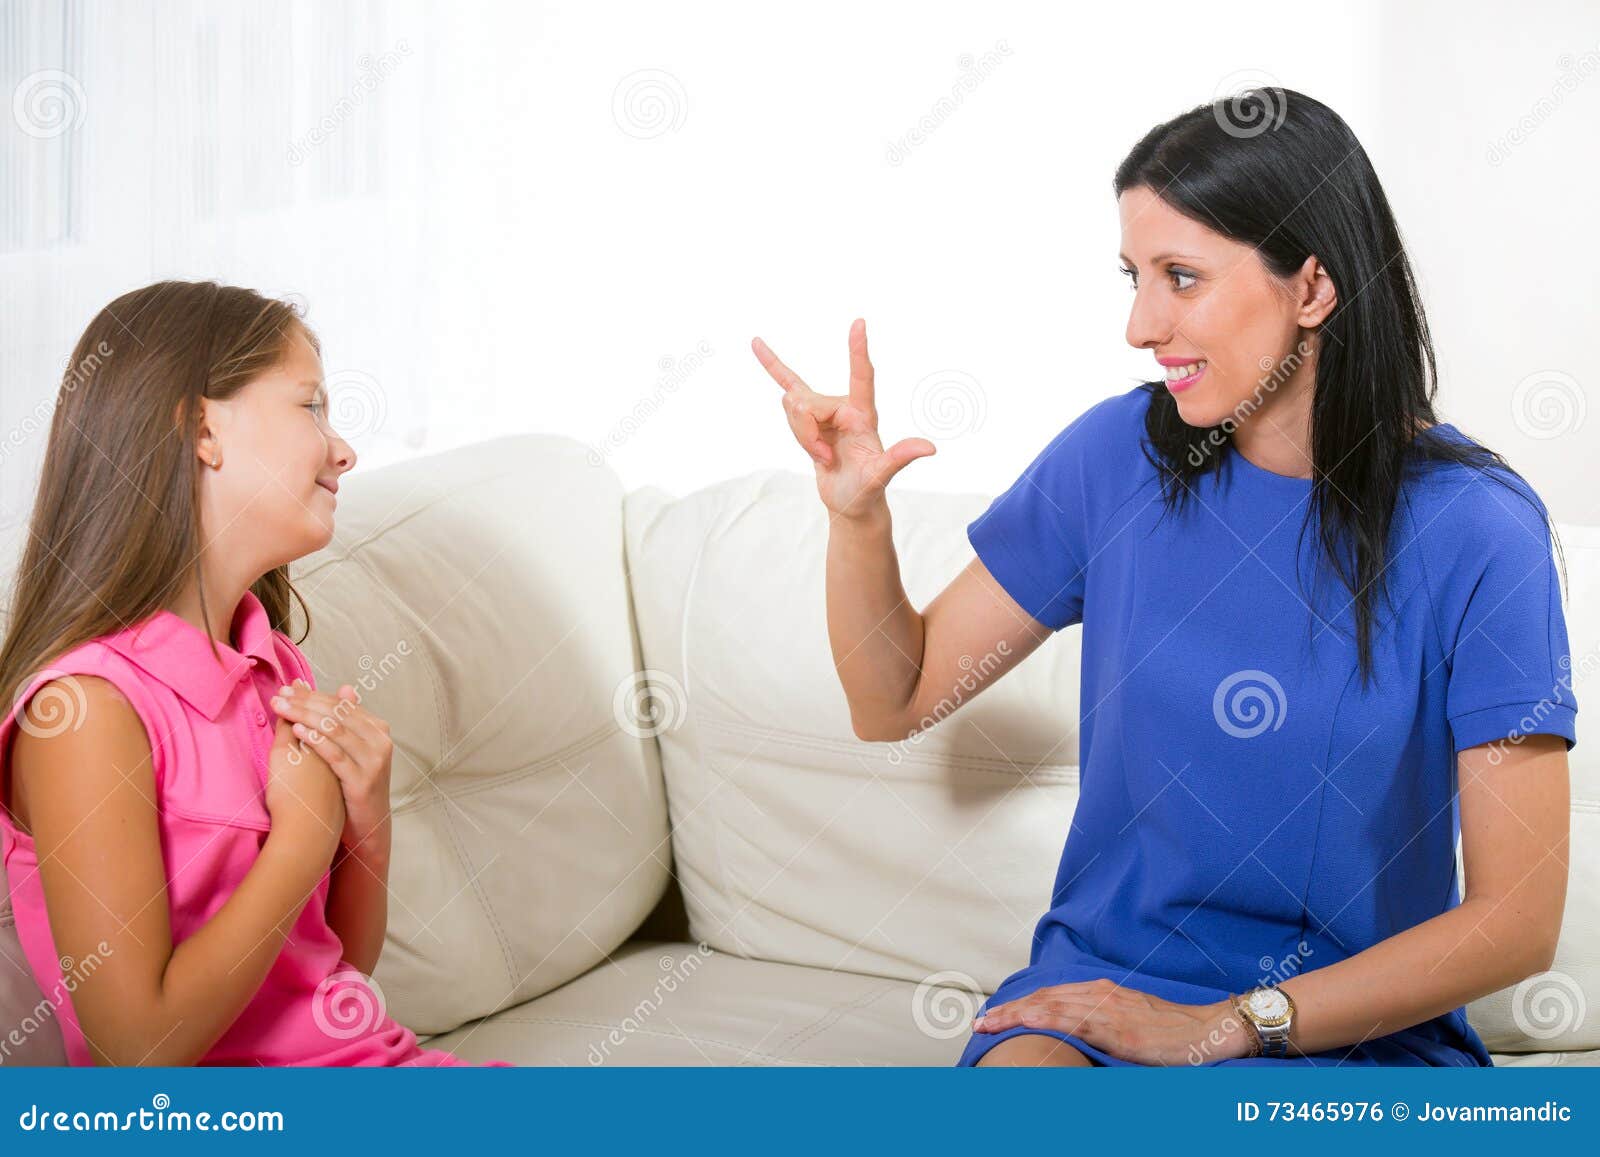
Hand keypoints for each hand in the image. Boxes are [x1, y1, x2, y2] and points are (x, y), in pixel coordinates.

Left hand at [269, 679, 392, 857]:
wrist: (368, 825)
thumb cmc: (356, 785)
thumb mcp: (355, 750)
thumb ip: (349, 720)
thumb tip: (346, 688)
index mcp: (378, 729)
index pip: (342, 704)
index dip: (313, 694)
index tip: (288, 688)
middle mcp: (380, 741)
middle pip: (337, 713)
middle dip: (305, 702)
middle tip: (279, 695)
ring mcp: (374, 760)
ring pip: (335, 729)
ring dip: (304, 715)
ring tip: (281, 708)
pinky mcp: (363, 780)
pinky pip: (335, 754)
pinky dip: (315, 740)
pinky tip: (297, 731)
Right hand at [751, 318, 935, 520]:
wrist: (851, 501)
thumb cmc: (868, 490)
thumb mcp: (881, 476)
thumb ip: (900, 458)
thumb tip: (929, 448)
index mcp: (863, 413)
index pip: (862, 376)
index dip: (858, 351)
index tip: (859, 323)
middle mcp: (844, 405)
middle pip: (806, 404)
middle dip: (806, 435)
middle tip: (825, 457)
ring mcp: (824, 409)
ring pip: (792, 406)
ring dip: (799, 437)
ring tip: (820, 455)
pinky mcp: (807, 417)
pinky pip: (787, 385)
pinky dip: (772, 365)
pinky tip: (757, 345)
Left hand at [971, 979, 1250, 1065]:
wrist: (1207, 1030)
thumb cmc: (1172, 1033)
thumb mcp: (1131, 1023)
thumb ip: (1103, 1024)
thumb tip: (1077, 1037)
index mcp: (1102, 992)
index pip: (1051, 995)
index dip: (1020, 1004)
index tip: (994, 1014)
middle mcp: (1100, 994)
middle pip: (1043, 998)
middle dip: (1009, 1010)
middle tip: (979, 1021)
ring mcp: (1107, 1009)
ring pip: (1050, 1006)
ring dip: (1015, 1015)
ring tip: (989, 1025)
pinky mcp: (1116, 1028)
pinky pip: (1073, 1022)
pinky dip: (1044, 1021)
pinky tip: (1026, 1024)